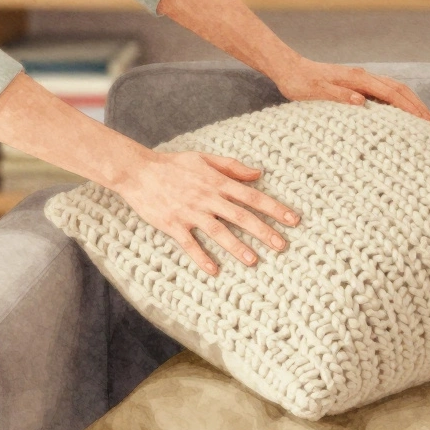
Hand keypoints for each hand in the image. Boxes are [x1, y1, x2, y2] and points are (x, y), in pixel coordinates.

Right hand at [112, 150, 300, 275]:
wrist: (136, 170)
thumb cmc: (173, 164)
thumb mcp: (204, 158)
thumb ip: (232, 166)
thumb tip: (258, 173)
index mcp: (217, 182)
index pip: (252, 196)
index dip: (274, 208)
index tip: (293, 220)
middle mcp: (207, 198)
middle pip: (241, 216)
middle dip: (263, 231)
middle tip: (282, 245)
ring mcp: (190, 212)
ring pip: (218, 231)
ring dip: (236, 247)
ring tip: (254, 261)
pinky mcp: (172, 224)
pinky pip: (189, 243)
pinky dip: (200, 257)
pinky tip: (213, 270)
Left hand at [271, 56, 429, 122]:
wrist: (289, 69)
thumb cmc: (300, 83)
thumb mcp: (315, 93)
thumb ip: (338, 96)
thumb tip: (362, 101)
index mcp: (357, 79)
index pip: (391, 93)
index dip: (410, 107)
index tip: (425, 120)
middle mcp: (363, 76)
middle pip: (399, 89)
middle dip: (418, 105)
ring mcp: (362, 79)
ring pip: (395, 88)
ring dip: (411, 102)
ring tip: (424, 118)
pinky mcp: (358, 83)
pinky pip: (385, 92)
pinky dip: (400, 101)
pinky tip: (403, 112)